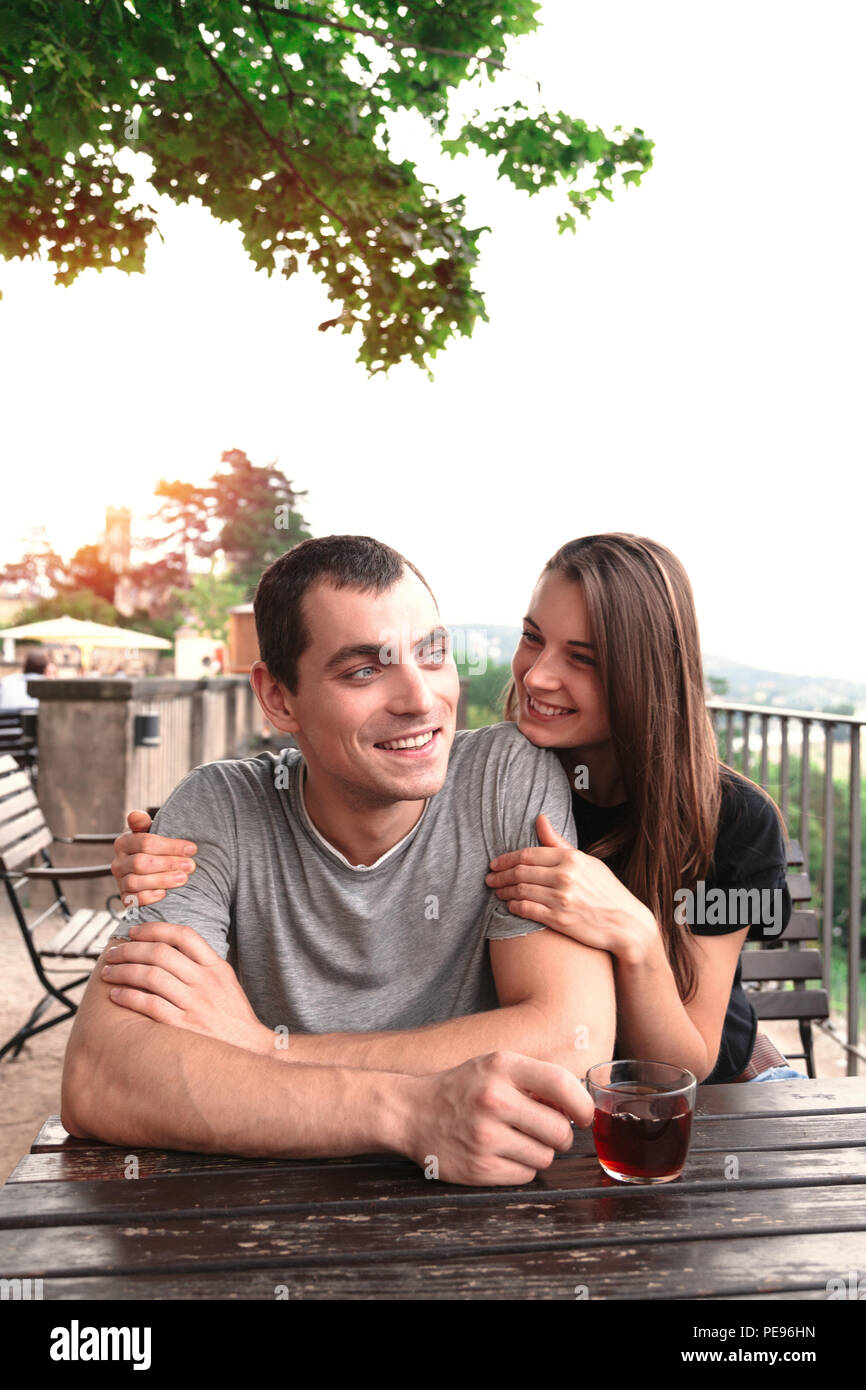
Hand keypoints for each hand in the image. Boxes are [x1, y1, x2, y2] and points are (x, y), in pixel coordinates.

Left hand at [102, 921, 267, 1053]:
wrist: (249, 1049)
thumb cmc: (232, 1014)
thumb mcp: (225, 980)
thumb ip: (201, 963)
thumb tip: (166, 947)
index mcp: (216, 967)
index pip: (183, 935)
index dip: (154, 928)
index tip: (133, 931)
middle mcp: (206, 982)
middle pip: (161, 953)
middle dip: (130, 949)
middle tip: (112, 952)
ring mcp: (195, 1004)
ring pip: (151, 977)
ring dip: (123, 971)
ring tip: (108, 972)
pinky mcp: (184, 1026)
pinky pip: (150, 1005)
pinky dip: (129, 997)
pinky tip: (116, 995)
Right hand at [111, 810, 197, 908]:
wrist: (152, 873)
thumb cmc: (155, 850)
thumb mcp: (151, 833)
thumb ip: (144, 824)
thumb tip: (137, 816)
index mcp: (124, 843)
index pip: (145, 842)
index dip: (170, 846)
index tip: (192, 849)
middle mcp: (118, 863)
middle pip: (142, 863)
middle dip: (169, 864)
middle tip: (190, 865)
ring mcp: (120, 882)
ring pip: (136, 881)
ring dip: (162, 880)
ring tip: (183, 878)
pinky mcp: (125, 898)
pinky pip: (133, 899)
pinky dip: (149, 897)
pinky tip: (164, 894)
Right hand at [405, 1050, 591, 1185]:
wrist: (411, 1112)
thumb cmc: (464, 1088)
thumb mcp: (495, 1067)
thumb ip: (536, 1080)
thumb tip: (578, 1108)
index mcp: (501, 1066)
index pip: (561, 1083)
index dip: (582, 1104)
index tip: (583, 1116)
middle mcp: (493, 1099)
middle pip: (559, 1130)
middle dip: (561, 1135)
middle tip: (547, 1131)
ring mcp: (484, 1136)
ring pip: (545, 1157)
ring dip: (540, 1152)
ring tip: (517, 1140)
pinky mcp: (478, 1168)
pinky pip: (526, 1175)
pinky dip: (521, 1167)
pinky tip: (502, 1153)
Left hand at [485, 813, 657, 958]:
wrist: (627, 924)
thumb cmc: (606, 891)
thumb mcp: (587, 862)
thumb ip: (559, 843)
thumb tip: (539, 818)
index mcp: (571, 858)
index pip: (528, 855)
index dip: (506, 859)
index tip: (494, 864)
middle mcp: (565, 876)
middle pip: (520, 872)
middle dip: (500, 876)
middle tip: (489, 879)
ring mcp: (562, 898)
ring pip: (520, 891)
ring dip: (504, 891)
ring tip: (496, 892)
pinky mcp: (560, 919)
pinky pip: (527, 910)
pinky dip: (514, 907)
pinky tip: (509, 906)